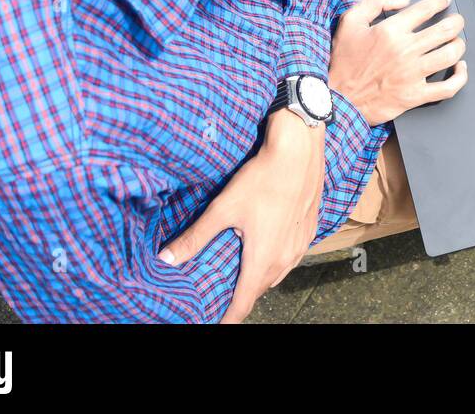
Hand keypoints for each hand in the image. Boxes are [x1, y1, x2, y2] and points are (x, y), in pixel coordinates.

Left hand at [159, 111, 324, 322]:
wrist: (299, 152)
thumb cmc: (261, 179)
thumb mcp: (223, 208)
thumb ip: (195, 238)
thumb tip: (164, 260)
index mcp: (262, 259)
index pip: (243, 303)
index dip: (227, 318)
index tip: (215, 322)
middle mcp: (285, 259)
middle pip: (260, 289)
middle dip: (242, 295)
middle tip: (223, 293)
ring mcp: (300, 245)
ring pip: (278, 274)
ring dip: (260, 277)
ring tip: (242, 272)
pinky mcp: (309, 230)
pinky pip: (291, 257)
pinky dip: (277, 260)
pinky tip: (268, 245)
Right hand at [329, 0, 468, 125]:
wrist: (336, 99)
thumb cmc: (342, 62)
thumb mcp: (350, 21)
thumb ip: (375, 1)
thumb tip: (402, 0)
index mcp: (391, 30)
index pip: (425, 9)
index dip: (440, 1)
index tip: (444, 0)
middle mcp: (405, 50)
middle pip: (445, 30)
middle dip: (456, 21)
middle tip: (457, 20)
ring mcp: (412, 74)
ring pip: (451, 54)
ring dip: (459, 44)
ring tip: (457, 41)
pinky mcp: (415, 95)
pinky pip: (447, 88)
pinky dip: (460, 77)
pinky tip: (461, 68)